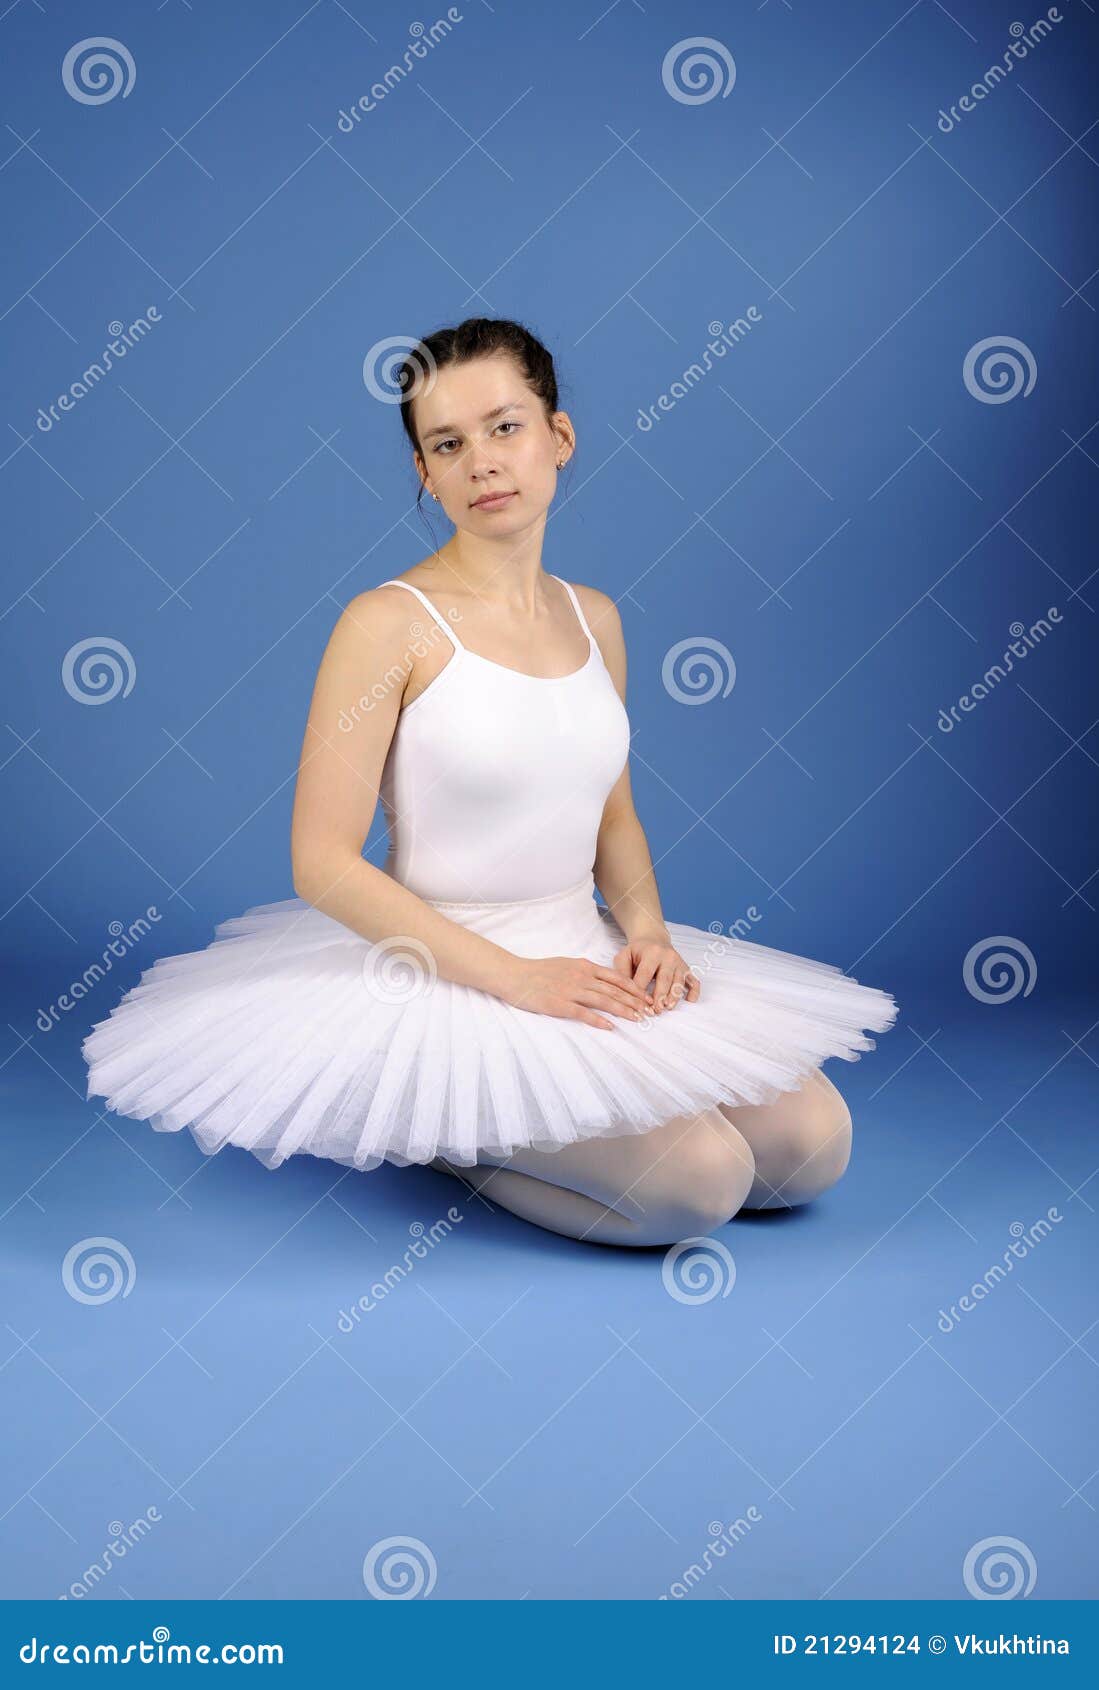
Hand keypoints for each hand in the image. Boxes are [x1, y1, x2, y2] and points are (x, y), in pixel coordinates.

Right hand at [499, 955, 656, 1030]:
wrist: (515, 975)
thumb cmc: (539, 971)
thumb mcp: (566, 964)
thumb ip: (584, 971)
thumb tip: (601, 978)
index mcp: (584, 966)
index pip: (616, 978)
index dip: (634, 988)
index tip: (646, 997)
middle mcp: (581, 977)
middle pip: (614, 990)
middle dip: (634, 1001)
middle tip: (650, 1011)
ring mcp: (571, 990)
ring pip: (604, 1001)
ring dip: (623, 1011)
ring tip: (637, 1019)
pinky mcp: (559, 1004)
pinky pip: (583, 1013)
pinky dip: (598, 1020)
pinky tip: (610, 1027)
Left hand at [613, 933, 699, 1013]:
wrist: (653, 939)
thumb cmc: (637, 951)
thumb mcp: (624, 955)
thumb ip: (621, 971)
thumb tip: (622, 990)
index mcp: (651, 952)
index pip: (645, 974)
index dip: (640, 990)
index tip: (636, 1004)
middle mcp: (668, 956)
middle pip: (665, 979)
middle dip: (660, 996)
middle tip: (655, 1011)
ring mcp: (679, 963)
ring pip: (679, 982)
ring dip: (674, 996)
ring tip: (668, 1007)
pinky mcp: (687, 969)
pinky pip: (694, 981)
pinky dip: (694, 992)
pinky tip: (690, 1001)